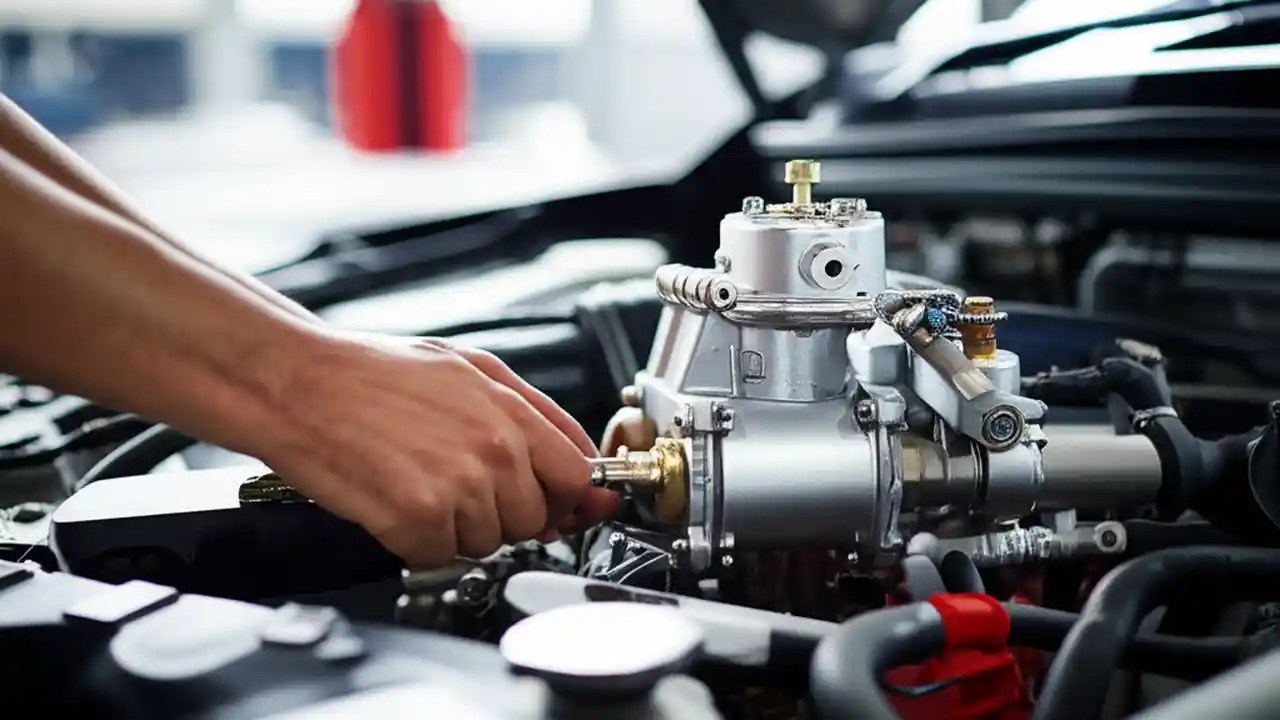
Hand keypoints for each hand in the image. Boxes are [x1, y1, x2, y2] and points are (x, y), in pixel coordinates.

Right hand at [259, 332, 618, 567]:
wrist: (298, 381)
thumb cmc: (373, 372)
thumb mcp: (467, 366)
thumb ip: (532, 413)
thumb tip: (581, 469)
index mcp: (508, 409)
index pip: (575, 474)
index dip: (566, 495)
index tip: (556, 503)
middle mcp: (492, 448)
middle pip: (535, 518)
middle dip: (504, 512)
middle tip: (458, 483)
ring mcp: (458, 486)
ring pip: (488, 542)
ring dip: (458, 527)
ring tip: (419, 482)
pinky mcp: (417, 519)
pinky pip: (440, 556)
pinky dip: (417, 542)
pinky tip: (396, 503)